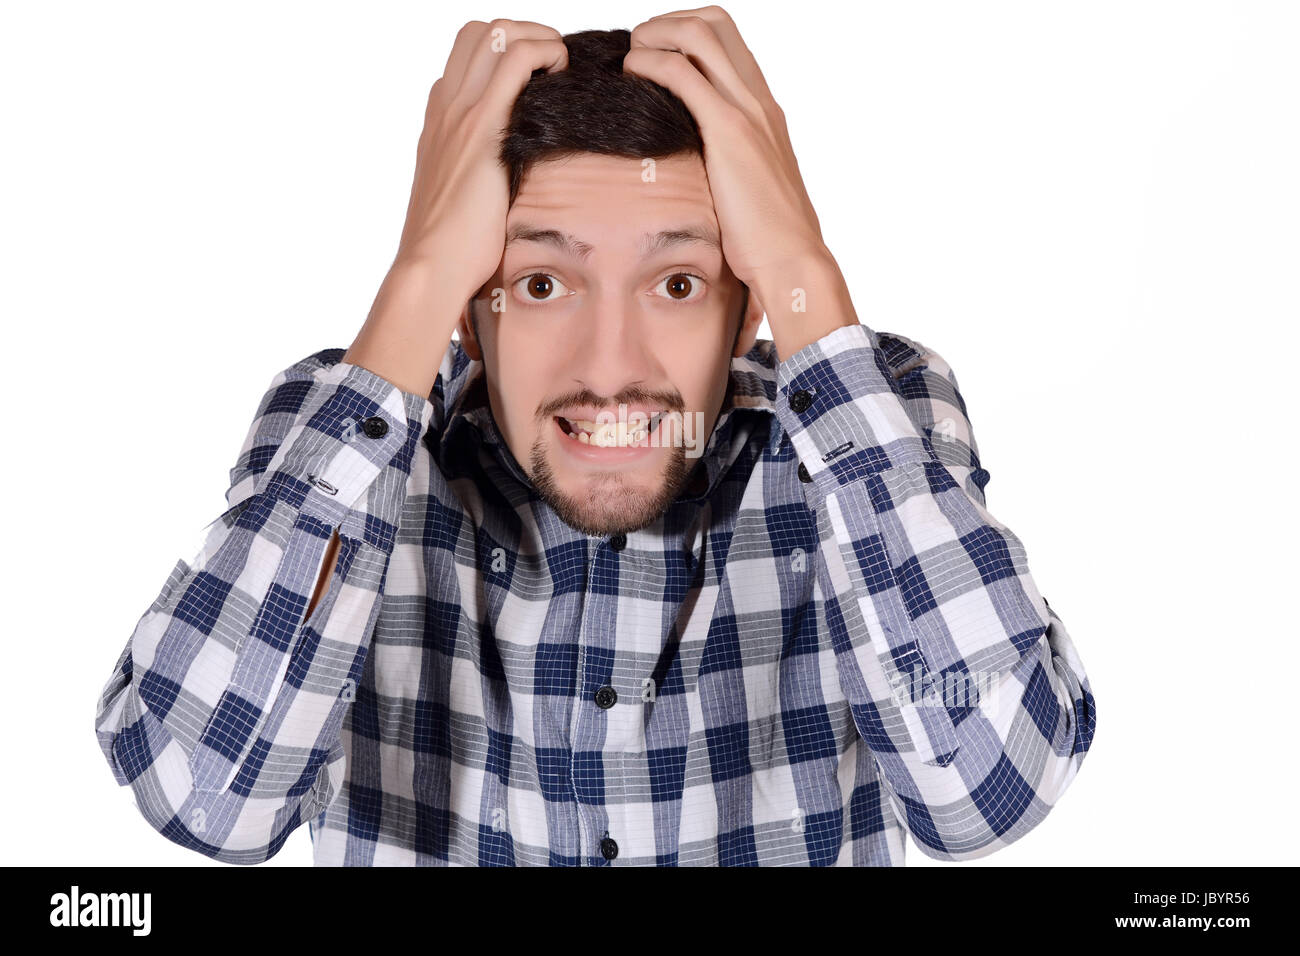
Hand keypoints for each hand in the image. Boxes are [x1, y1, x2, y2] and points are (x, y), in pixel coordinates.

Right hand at [347, 19, 566, 396]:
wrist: (432, 265)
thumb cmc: (452, 247)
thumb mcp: (461, 201)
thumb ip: (478, 178)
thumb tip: (507, 186)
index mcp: (438, 122)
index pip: (466, 58)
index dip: (505, 56)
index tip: (537, 81)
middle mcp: (445, 108)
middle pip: (478, 32)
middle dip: (524, 34)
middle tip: (552, 69)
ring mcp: (461, 112)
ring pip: (497, 31)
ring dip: (539, 38)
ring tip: (561, 70)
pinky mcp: (484, 126)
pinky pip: (517, 59)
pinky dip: (547, 53)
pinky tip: (564, 80)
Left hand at [623, 6, 858, 357]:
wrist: (792, 259)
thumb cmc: (769, 238)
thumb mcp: (749, 187)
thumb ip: (729, 164)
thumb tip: (698, 172)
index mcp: (766, 111)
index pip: (730, 41)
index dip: (689, 32)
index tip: (659, 52)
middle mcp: (759, 101)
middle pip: (716, 23)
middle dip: (669, 22)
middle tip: (641, 46)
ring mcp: (747, 111)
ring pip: (699, 34)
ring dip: (657, 34)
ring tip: (633, 55)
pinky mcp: (728, 132)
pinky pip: (683, 74)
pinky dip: (651, 63)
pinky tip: (632, 74)